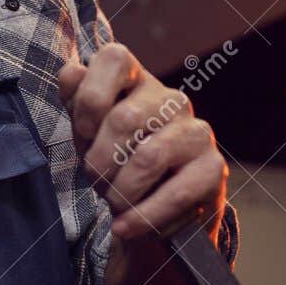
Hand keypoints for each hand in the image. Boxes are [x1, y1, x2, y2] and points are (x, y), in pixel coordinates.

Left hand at [56, 43, 227, 246]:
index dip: (90, 98)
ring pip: (149, 158)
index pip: (115, 58)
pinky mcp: (213, 168)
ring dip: (120, 192)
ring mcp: (196, 132)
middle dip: (99, 162)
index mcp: (137, 81)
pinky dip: (143, 217)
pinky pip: (176, 192)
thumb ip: (77, 102)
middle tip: (96, 181)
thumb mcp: (87, 135)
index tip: (84, 133)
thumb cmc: (115, 167)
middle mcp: (170, 99)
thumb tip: (72, 72)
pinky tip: (126, 226)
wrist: (148, 219)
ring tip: (114, 206)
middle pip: (124, 119)